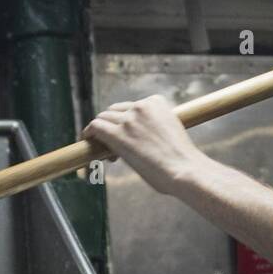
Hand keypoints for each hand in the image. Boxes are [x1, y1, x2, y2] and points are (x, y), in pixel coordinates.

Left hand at [81, 94, 207, 195]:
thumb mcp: (172, 133)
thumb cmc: (183, 161)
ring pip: (103, 118)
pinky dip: (88, 132)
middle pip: (115, 111)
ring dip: (101, 132)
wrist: (186, 171)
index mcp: (157, 103)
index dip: (126, 121)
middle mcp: (141, 106)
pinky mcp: (118, 135)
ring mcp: (129, 120)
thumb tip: (146, 143)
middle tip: (114, 146)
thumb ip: (156, 129)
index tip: (129, 136)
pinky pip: (95, 127)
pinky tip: (86, 140)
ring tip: (104, 150)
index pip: (132, 106)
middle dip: (112, 125)